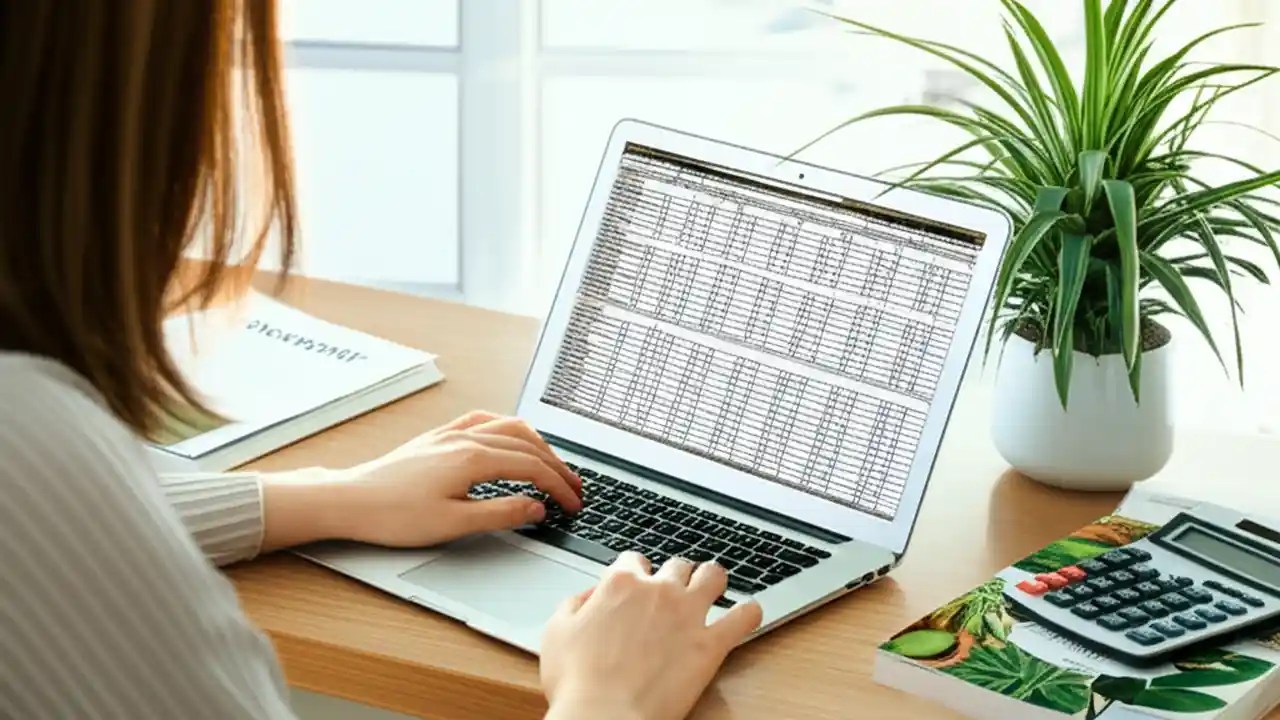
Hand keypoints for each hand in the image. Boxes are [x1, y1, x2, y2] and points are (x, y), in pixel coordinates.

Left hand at [259, 411, 581, 551]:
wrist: (351, 500)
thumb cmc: (394, 515)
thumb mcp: (454, 524)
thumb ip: (501, 513)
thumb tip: (537, 508)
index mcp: (473, 458)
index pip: (532, 467)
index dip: (559, 486)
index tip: (574, 504)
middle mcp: (465, 438)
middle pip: (527, 443)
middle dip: (557, 465)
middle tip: (574, 488)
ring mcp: (451, 433)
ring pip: (509, 427)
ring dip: (537, 444)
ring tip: (553, 465)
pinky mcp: (439, 437)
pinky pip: (484, 421)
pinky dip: (508, 429)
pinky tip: (511, 438)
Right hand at [541, 553, 762, 719]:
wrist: (604, 717)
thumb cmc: (577, 683)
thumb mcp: (557, 633)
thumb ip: (574, 604)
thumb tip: (590, 596)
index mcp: (620, 584)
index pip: (633, 560)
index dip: (635, 572)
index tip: (636, 584)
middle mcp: (658, 590)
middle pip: (676, 565)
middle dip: (675, 576)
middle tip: (674, 592)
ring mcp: (688, 614)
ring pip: (713, 575)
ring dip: (713, 579)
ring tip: (713, 589)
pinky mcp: (711, 644)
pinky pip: (744, 616)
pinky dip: (749, 612)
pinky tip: (748, 613)